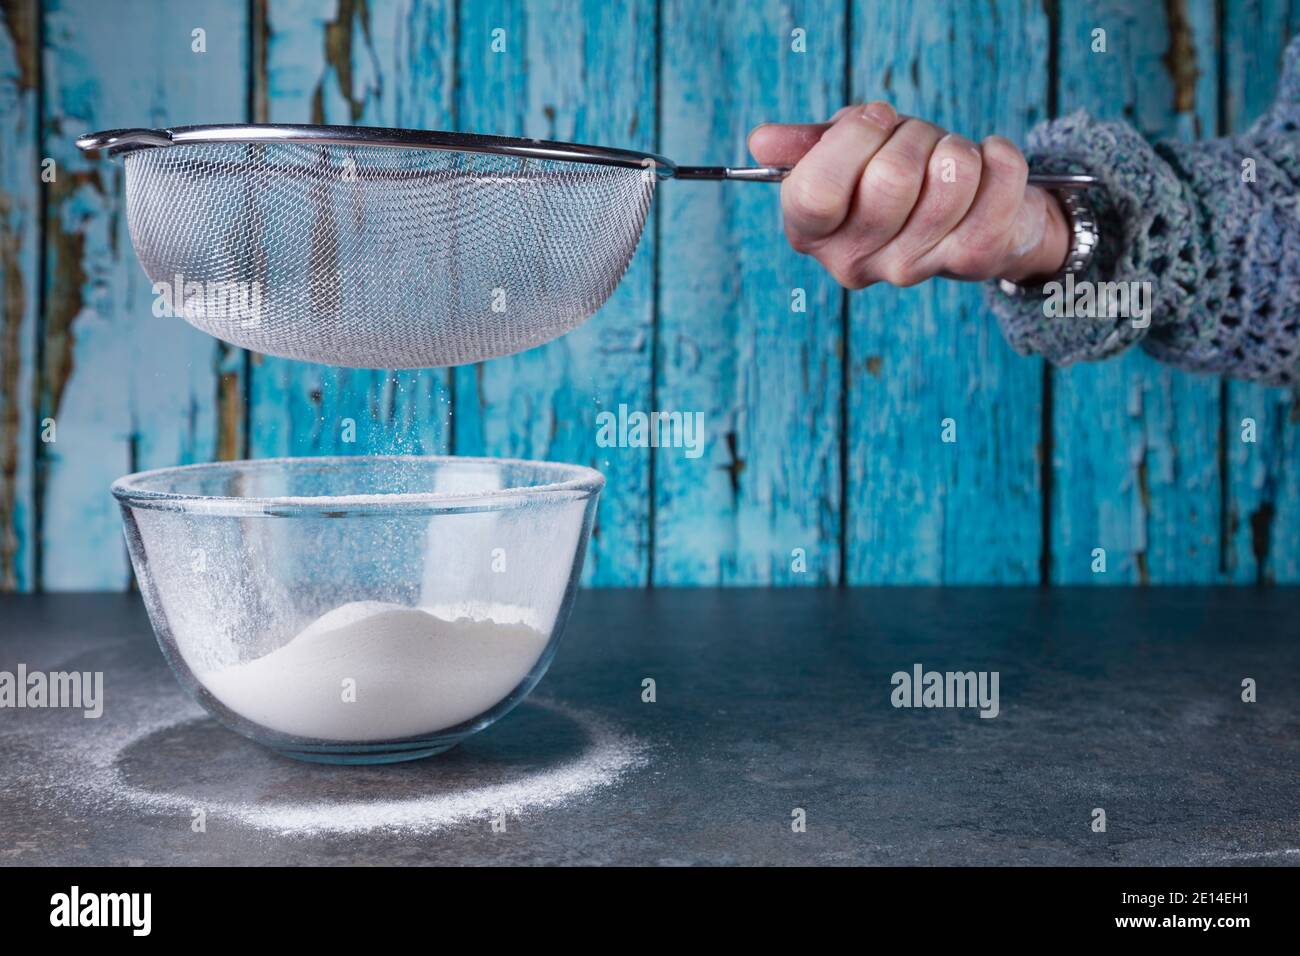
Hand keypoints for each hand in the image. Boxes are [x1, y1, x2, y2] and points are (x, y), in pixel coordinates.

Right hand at [747, 102, 1069, 287]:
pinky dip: (1000, 155)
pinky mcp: (972, 261)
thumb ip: (808, 146)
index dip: (851, 139)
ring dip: (955, 145)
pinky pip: (998, 183)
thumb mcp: (847, 154)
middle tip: (916, 142)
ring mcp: (913, 268)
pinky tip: (988, 161)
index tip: (873, 120)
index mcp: (812, 233)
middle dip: (912, 135)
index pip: (816, 191)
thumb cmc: (898, 176)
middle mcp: (855, 261)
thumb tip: (762, 141)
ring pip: (950, 175)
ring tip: (948, 158)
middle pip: (890, 178)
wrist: (969, 218)